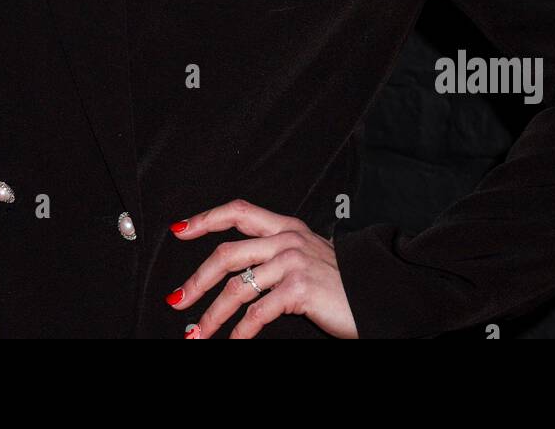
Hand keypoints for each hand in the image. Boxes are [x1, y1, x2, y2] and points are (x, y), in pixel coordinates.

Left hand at [165, 198, 357, 338]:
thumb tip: (236, 270)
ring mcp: (292, 262)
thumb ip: (275, 252)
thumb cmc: (340, 281)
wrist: (376, 294)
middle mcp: (286, 239)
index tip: (180, 231)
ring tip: (197, 333)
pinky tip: (232, 343)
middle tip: (178, 299)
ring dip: (212, 314)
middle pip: (227, 253)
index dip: (205, 218)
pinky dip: (240, 333)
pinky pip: (257, 313)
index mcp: (286, 226)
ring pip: (237, 287)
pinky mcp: (299, 289)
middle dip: (197, 280)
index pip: (238, 211)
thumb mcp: (307, 254)